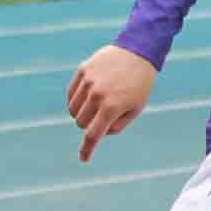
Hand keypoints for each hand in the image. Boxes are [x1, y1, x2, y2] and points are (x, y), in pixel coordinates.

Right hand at [67, 44, 157, 162]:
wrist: (138, 52)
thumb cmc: (140, 84)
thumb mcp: (136, 109)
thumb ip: (117, 125)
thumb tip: (100, 133)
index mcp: (111, 107)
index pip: (93, 134)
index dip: (87, 149)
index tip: (84, 159)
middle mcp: (96, 95)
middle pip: (80, 122)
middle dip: (89, 124)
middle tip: (102, 115)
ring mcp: (88, 81)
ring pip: (72, 109)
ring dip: (81, 112)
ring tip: (96, 104)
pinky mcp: (83, 70)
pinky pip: (71, 93)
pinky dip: (76, 99)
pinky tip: (88, 95)